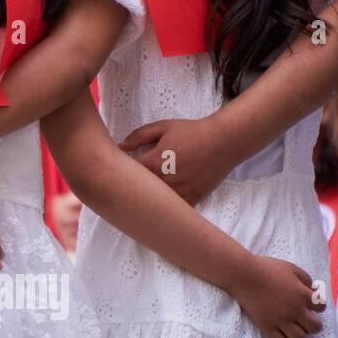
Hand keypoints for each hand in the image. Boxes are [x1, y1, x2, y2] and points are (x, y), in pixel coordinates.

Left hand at [119, 117, 233, 205]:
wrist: (223, 141)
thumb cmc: (192, 132)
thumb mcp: (163, 127)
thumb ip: (138, 136)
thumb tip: (119, 146)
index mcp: (154, 162)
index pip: (127, 174)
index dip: (118, 174)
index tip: (114, 173)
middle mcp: (166, 180)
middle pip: (139, 192)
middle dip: (130, 190)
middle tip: (121, 189)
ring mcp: (180, 191)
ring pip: (156, 204)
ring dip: (147, 201)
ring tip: (139, 198)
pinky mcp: (193, 198)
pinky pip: (175, 210)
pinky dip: (166, 209)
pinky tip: (159, 206)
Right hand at [226, 255, 324, 337]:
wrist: (243, 274)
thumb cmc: (266, 268)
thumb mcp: (291, 268)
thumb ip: (306, 279)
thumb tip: (313, 291)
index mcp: (302, 295)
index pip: (321, 307)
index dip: (317, 306)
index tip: (310, 305)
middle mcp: (295, 310)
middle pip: (315, 327)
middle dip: (313, 324)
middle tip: (304, 319)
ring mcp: (280, 320)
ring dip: (299, 334)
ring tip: (292, 328)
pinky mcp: (266, 325)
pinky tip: (279, 332)